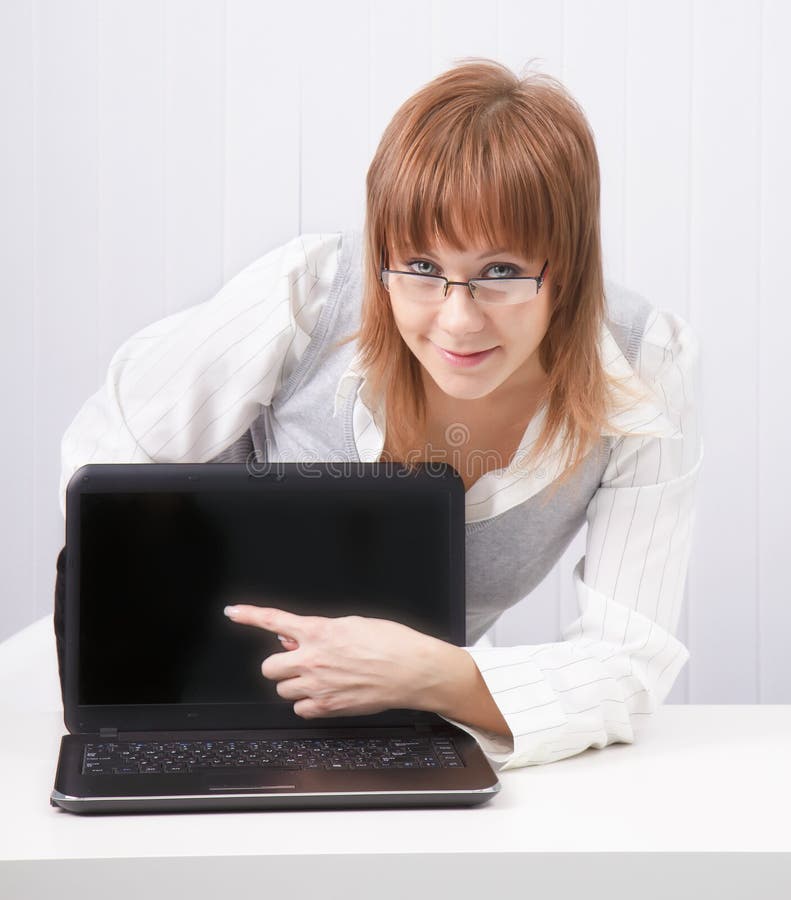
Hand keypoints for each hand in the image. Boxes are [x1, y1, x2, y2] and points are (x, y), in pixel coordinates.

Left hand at [223, 605, 450, 718]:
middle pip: (269, 667)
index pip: (274, 620)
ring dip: (293, 683)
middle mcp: (313, 659)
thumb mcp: (353, 623)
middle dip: (280, 664)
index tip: (233, 612)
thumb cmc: (391, 643)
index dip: (249, 615)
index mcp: (319, 631)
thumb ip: (320, 630)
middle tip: (297, 661)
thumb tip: (297, 636)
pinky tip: (324, 693)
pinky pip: (300, 709)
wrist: (412, 670)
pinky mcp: (328, 707)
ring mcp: (318, 685)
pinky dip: (307, 702)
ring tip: (318, 677)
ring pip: (282, 690)